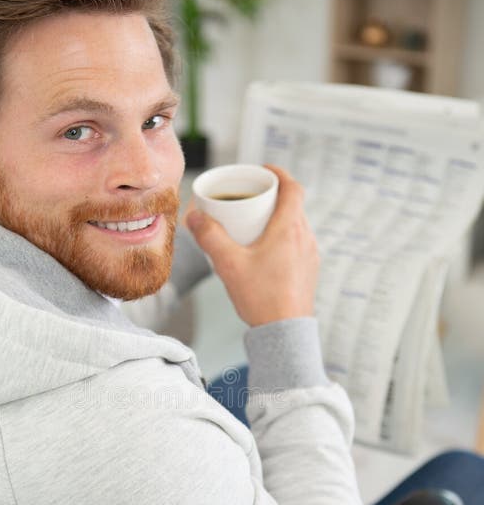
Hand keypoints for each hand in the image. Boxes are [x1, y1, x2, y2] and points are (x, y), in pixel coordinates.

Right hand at [185, 166, 318, 326]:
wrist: (285, 333)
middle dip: (272, 196)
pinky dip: (283, 238)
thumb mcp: (228, 264)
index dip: (278, 173)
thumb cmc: (261, 298)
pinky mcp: (309, 270)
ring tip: (255, 225)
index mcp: (289, 228)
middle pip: (293, 204)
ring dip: (278, 218)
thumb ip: (209, 237)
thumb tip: (194, 216)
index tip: (263, 171)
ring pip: (296, 224)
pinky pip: (298, 243)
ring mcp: (310, 255)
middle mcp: (305, 237)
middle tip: (251, 198)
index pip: (292, 187)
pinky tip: (265, 252)